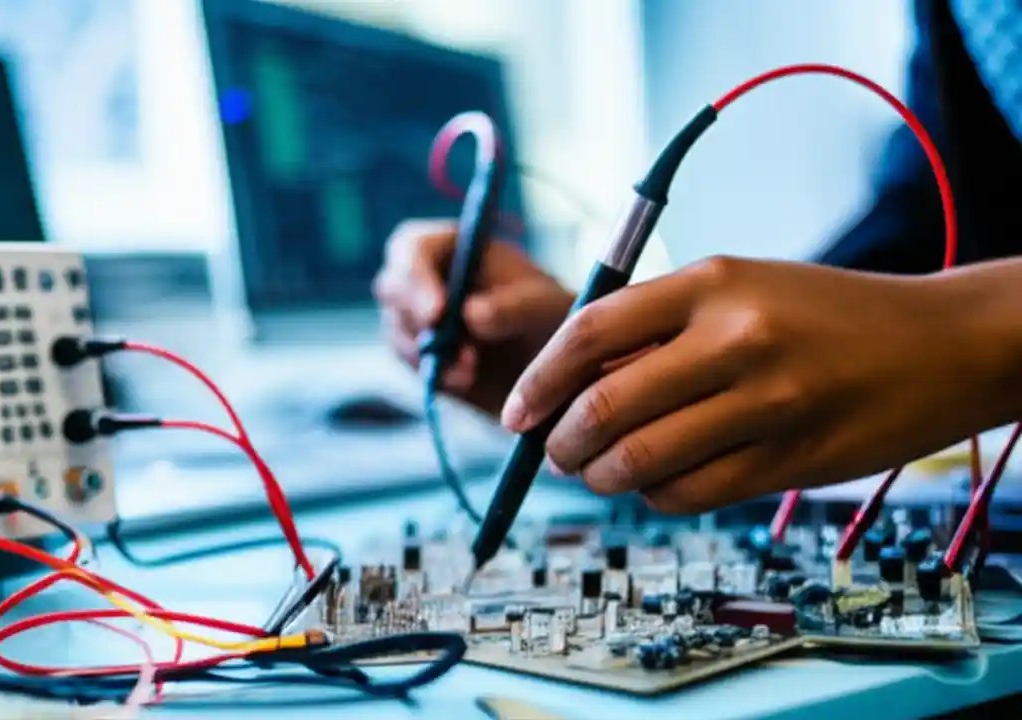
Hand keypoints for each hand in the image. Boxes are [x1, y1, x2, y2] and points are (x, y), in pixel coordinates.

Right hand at [372, 219, 573, 415]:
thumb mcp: (544, 307)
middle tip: (446, 344)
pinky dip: (435, 372)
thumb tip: (470, 315)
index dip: (415, 276)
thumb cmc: (551, 317)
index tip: (437, 313)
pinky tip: (466, 380)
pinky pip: (412, 363)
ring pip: (398, 330)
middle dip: (415, 318)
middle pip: (392, 287)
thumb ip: (512, 306)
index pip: (412, 247)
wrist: (553, 363)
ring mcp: (418, 316)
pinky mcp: (421, 353)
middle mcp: (428, 276)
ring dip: (430, 352)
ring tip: (471, 369)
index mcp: (454, 246)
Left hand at [501, 256, 1020, 512]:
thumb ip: (656, 325)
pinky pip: (688, 493)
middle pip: (604, 406)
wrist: (937, 344)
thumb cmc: (818, 313)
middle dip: (560, 443)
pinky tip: (658, 482)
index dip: (538, 379)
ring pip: (640, 460)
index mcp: (709, 281)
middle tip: (553, 453)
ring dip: (602, 476)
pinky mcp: (787, 459)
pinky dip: (655, 495)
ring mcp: (764, 403)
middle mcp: (733, 338)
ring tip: (599, 471)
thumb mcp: (737, 286)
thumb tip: (566, 385)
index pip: (588, 332)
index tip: (515, 413)